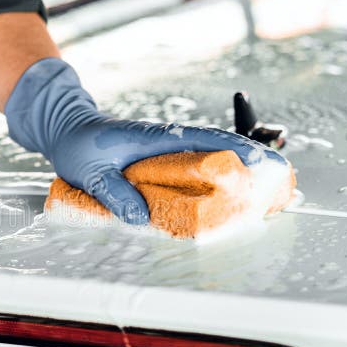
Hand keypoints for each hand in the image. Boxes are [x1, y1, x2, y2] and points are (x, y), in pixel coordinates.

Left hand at [5, 58, 285, 224]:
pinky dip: (215, 174)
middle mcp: (166, 140)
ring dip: (236, 168)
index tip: (259, 162)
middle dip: (249, 160)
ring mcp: (166, 149)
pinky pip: (194, 165)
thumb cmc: (78, 145)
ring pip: (209, 156)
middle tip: (279, 179)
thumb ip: (113, 192)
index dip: (233, 150)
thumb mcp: (89, 170)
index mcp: (153, 137)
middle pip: (216, 147)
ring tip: (265, 188)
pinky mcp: (161, 159)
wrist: (68, 130)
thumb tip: (139, 216)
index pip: (202, 140)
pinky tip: (227, 192)